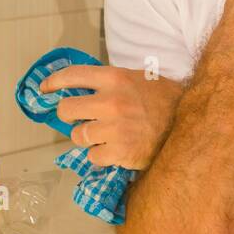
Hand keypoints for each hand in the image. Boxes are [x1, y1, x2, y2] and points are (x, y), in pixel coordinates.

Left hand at [39, 65, 182, 169]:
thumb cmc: (163, 99)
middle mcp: (111, 101)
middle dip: (69, 116)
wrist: (189, 124)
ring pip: (78, 136)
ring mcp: (115, 128)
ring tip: (103, 136)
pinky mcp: (120, 152)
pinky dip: (101, 156)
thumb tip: (79, 89)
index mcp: (114, 78)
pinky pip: (93, 157)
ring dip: (87, 138)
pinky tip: (114, 150)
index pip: (72, 76)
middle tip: (79, 119)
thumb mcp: (138, 78)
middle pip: (66, 110)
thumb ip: (110, 82)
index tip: (43, 89)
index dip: (52, 82)